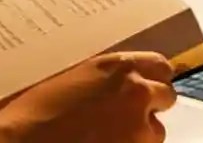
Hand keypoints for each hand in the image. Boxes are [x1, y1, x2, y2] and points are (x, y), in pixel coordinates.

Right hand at [0, 52, 177, 142]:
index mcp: (118, 68)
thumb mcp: (74, 79)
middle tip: (126, 117)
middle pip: (166, 97)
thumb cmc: (36, 113)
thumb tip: (122, 85)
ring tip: (109, 138)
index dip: (152, 79)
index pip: (161, 67)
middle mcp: (135, 93)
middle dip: (149, 107)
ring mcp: (137, 129)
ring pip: (156, 132)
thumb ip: (106, 79)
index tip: (144, 88)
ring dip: (140, 134)